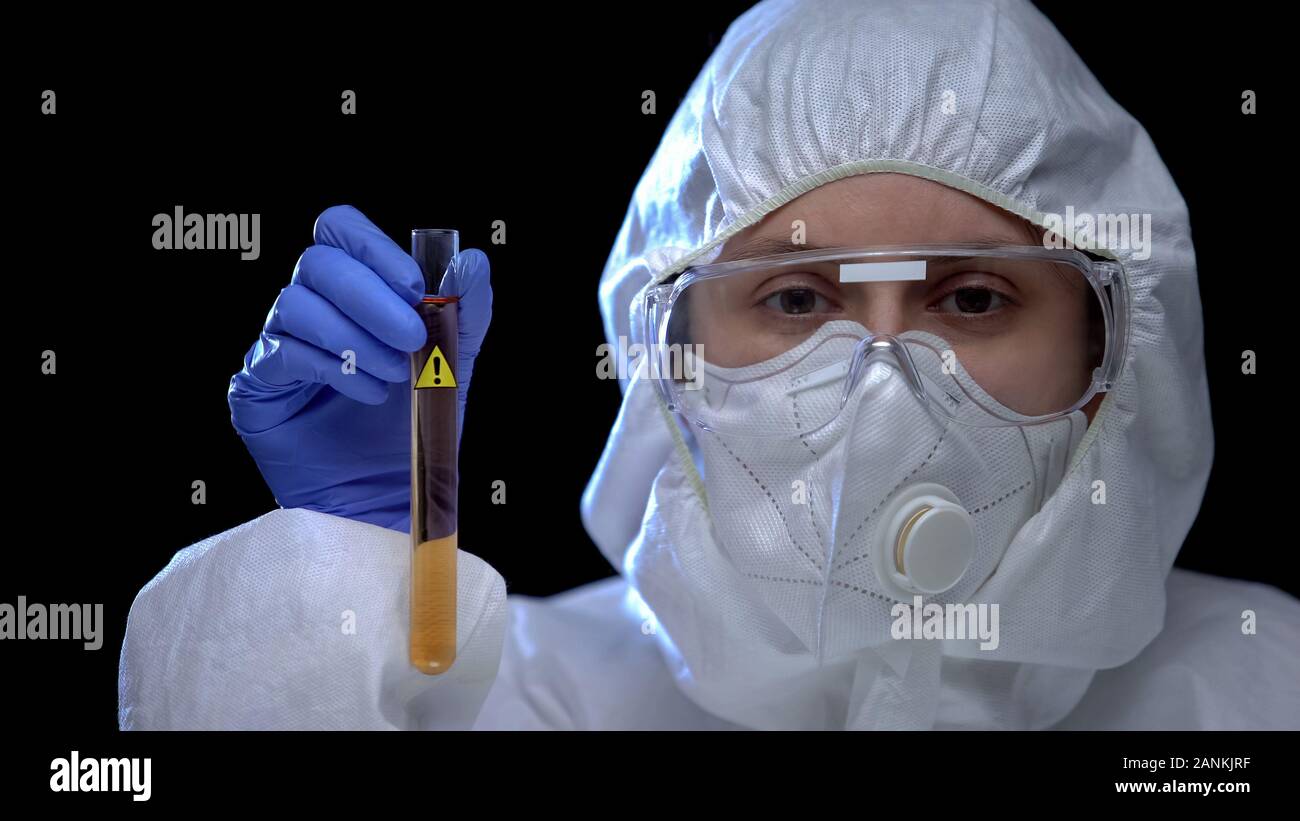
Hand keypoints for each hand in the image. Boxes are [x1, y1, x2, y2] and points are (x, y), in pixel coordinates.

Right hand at [228, 205, 491, 529]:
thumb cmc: (417, 428)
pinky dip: (334, 369)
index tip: (414, 286)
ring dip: (356, 338)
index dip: (373, 248)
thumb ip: (465, 311)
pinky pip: (282, 353)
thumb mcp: (454, 364)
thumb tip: (473, 259)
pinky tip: (368, 395)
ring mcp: (277, 346)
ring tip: (393, 377)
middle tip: (411, 337)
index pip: (339, 232)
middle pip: (317, 262)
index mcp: (352, 292)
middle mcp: (308, 310)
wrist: (394, 499)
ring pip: (296, 304)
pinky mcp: (256, 388)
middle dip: (371, 297)